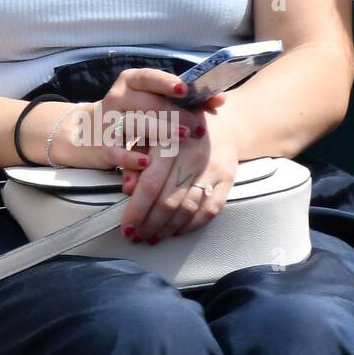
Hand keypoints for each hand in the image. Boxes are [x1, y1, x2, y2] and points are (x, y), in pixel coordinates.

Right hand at [51, 67, 222, 172]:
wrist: (91, 132)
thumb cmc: (134, 114)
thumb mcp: (153, 102)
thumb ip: (185, 100)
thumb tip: (221, 99)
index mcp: (131, 82)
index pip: (148, 77)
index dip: (166, 83)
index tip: (185, 89)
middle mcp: (118, 97)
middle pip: (147, 103)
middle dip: (175, 114)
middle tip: (198, 127)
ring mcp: (108, 121)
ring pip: (135, 124)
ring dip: (160, 132)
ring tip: (183, 138)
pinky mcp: (103, 145)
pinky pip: (117, 151)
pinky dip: (131, 157)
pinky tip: (147, 162)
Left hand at [120, 115, 237, 243]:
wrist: (219, 117)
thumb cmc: (175, 126)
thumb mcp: (150, 133)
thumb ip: (135, 158)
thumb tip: (127, 189)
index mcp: (169, 144)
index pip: (150, 184)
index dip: (137, 210)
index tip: (126, 227)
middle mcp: (193, 158)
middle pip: (169, 202)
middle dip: (150, 224)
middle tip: (136, 237)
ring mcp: (212, 170)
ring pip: (189, 209)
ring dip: (168, 229)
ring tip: (152, 237)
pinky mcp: (227, 179)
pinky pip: (210, 210)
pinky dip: (192, 225)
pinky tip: (177, 231)